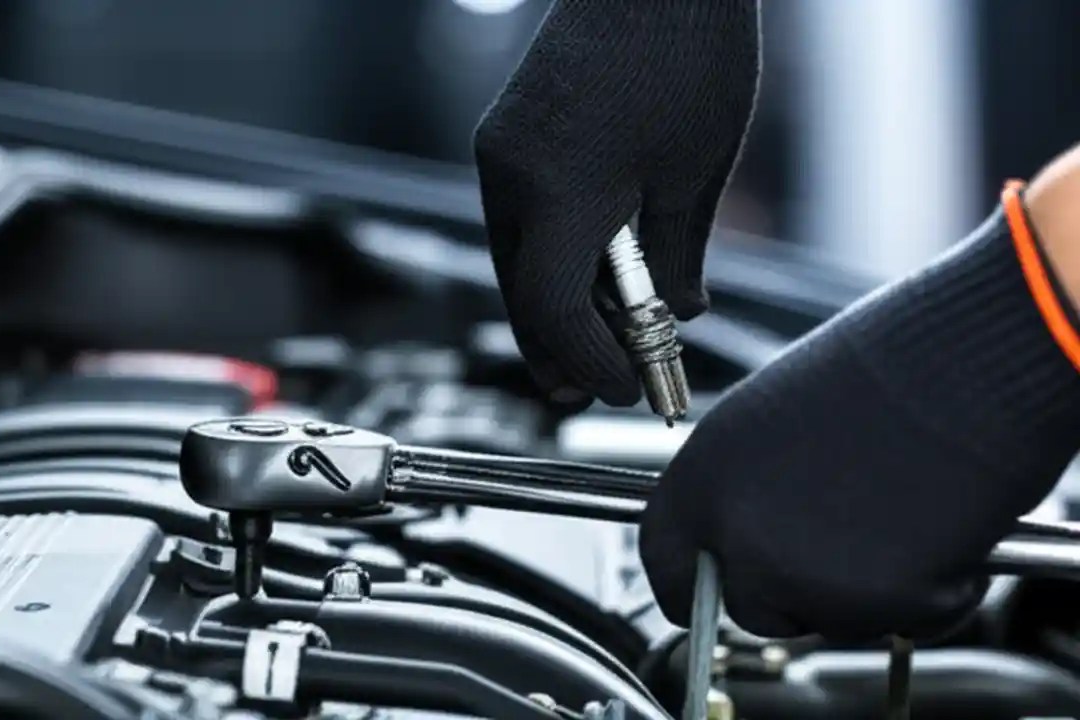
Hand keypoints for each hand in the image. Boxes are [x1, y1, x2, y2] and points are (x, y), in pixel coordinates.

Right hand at [474, 0, 758, 406]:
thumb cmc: (686, 54)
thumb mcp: (696, 170)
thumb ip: (680, 256)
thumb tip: (679, 317)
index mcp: (559, 192)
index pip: (552, 311)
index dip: (590, 362)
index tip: (626, 389)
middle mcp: (510, 177)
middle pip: (519, 293)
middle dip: (557, 349)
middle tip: (589, 389)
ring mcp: (499, 152)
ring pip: (513, 259)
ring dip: (553, 305)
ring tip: (596, 342)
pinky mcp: (506, 134)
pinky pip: (518, 219)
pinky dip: (551, 256)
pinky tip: (590, 272)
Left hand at [639, 151, 1079, 640]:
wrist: (964, 366)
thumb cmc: (883, 367)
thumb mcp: (769, 416)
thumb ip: (741, 483)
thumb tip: (741, 526)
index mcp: (703, 479)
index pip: (663, 559)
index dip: (693, 576)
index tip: (711, 583)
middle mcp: (739, 535)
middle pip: (745, 605)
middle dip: (786, 591)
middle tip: (837, 543)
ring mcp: (803, 578)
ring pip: (823, 619)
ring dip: (858, 589)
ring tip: (893, 510)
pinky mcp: (876, 606)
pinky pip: (903, 621)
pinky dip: (930, 591)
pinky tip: (936, 527)